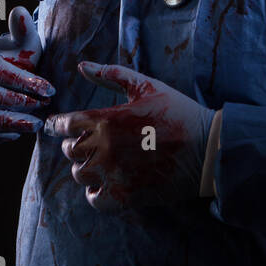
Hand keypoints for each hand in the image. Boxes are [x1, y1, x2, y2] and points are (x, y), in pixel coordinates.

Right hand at [0, 6, 53, 144]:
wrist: (7, 76)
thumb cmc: (20, 59)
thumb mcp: (25, 44)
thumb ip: (23, 30)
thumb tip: (19, 12)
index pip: (0, 72)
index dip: (25, 82)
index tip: (49, 90)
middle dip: (19, 105)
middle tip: (43, 109)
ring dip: (7, 123)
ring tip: (33, 125)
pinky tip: (14, 135)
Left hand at [45, 62, 215, 210]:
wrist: (208, 149)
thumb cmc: (178, 112)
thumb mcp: (146, 86)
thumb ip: (112, 74)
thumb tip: (82, 66)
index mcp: (107, 120)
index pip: (66, 124)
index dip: (58, 125)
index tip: (58, 126)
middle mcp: (105, 148)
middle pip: (71, 151)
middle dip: (76, 145)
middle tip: (90, 143)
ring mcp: (114, 174)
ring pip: (80, 175)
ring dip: (86, 168)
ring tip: (102, 162)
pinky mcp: (125, 196)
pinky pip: (94, 200)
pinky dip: (95, 193)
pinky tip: (107, 184)